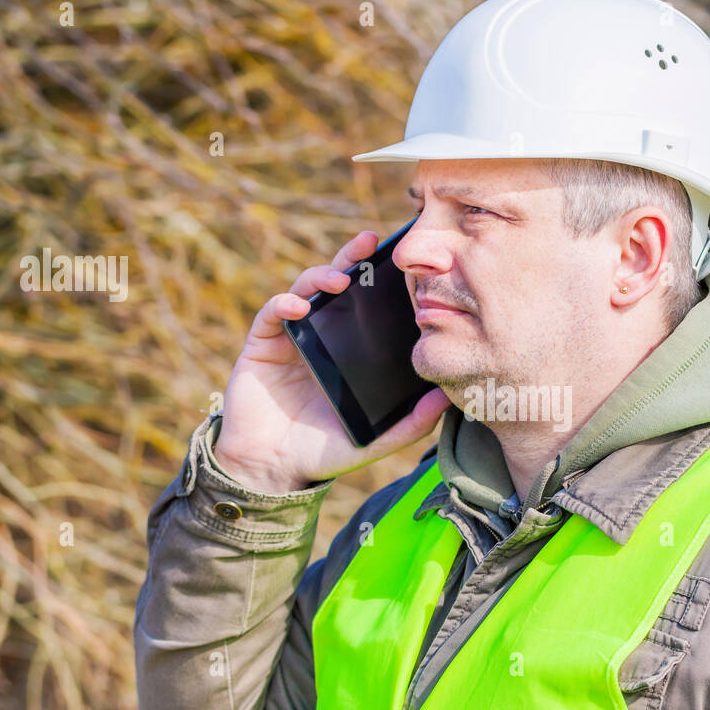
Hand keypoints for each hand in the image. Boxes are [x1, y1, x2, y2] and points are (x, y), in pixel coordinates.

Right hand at [213, 230, 450, 492]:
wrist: (272, 469)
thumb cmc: (324, 450)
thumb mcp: (376, 438)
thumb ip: (411, 423)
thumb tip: (448, 400)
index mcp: (350, 349)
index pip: (369, 305)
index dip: (383, 281)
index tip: (407, 263)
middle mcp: (323, 334)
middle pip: (339, 285)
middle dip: (353, 258)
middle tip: (371, 240)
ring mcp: (292, 337)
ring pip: (306, 290)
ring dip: (322, 276)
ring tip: (341, 277)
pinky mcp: (262, 344)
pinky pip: (272, 314)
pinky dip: (284, 305)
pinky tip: (298, 307)